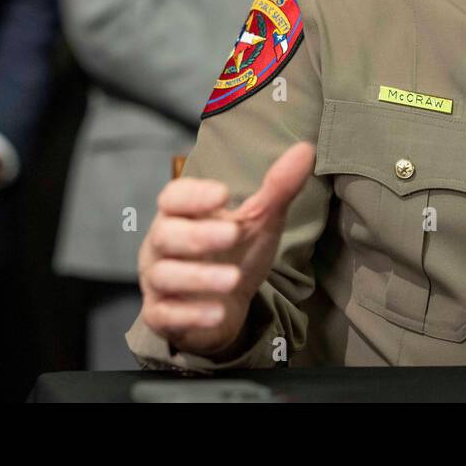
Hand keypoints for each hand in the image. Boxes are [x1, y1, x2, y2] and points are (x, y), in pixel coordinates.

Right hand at [139, 141, 315, 358]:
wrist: (225, 306)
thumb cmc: (235, 253)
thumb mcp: (260, 221)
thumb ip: (278, 188)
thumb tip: (306, 149)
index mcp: (181, 215)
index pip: (172, 198)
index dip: (193, 195)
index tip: (224, 194)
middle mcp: (162, 246)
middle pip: (166, 234)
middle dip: (198, 235)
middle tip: (233, 234)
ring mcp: (159, 282)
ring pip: (165, 275)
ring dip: (199, 277)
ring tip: (232, 279)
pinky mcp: (161, 316)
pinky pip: (165, 314)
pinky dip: (191, 314)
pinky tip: (218, 313)